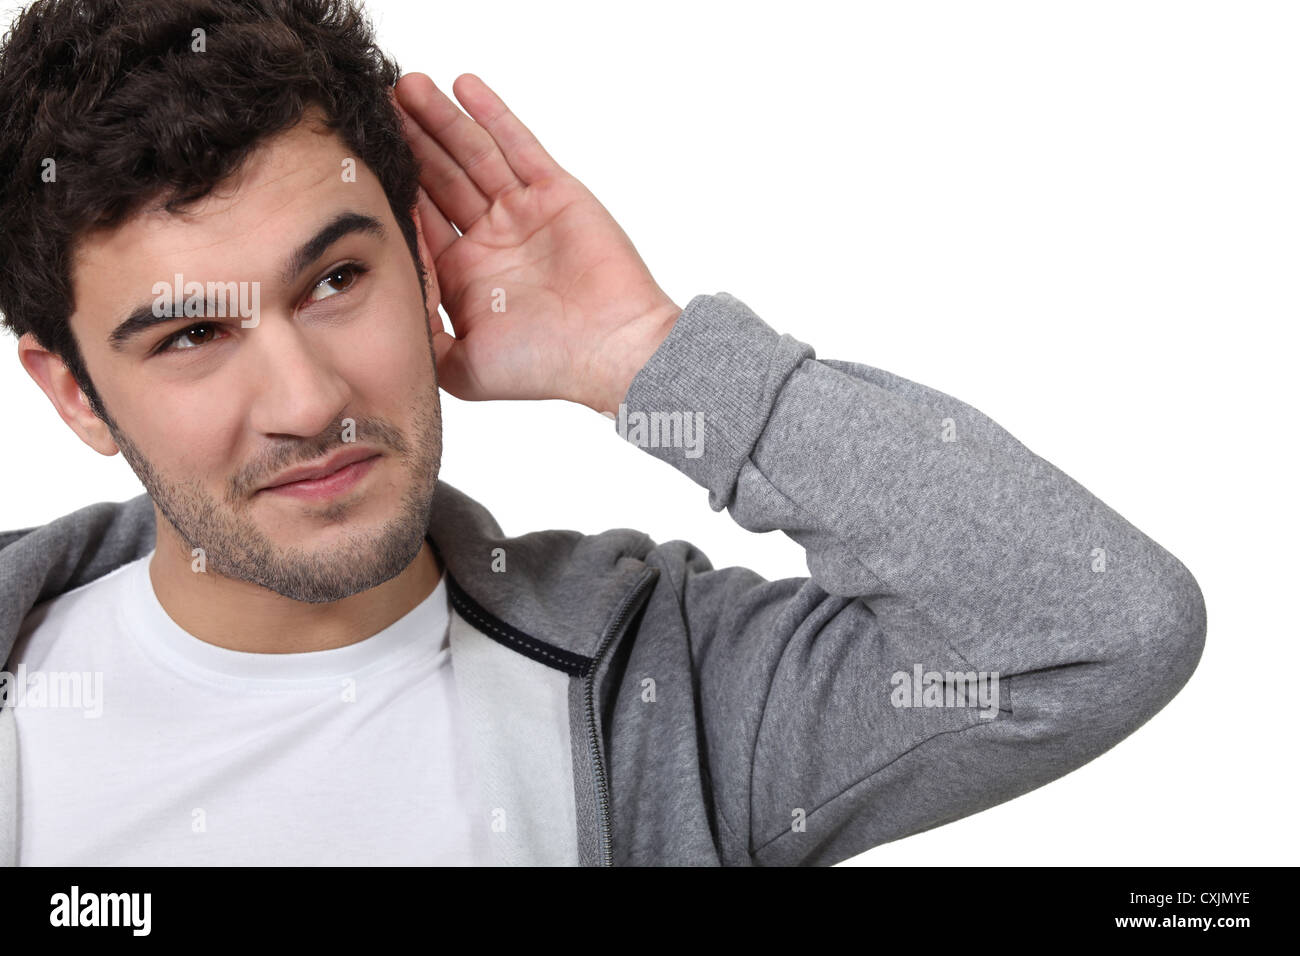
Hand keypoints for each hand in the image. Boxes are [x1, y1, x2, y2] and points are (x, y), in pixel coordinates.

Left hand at [393, 72, 680, 413]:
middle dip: (409, 142)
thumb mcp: (461, 368)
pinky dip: (492, 115)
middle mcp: (491, 239)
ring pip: (472, 154)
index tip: (357, 159)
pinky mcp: (554, 193)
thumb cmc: (544, 367)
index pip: (418, 219)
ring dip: (440, 120)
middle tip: (375, 106)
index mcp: (465, 275)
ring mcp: (522, 213)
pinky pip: (518, 145)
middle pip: (439, 177)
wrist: (611, 350)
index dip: (391, 189)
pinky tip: (464, 86)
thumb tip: (383, 305)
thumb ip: (420, 339)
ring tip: (406, 85)